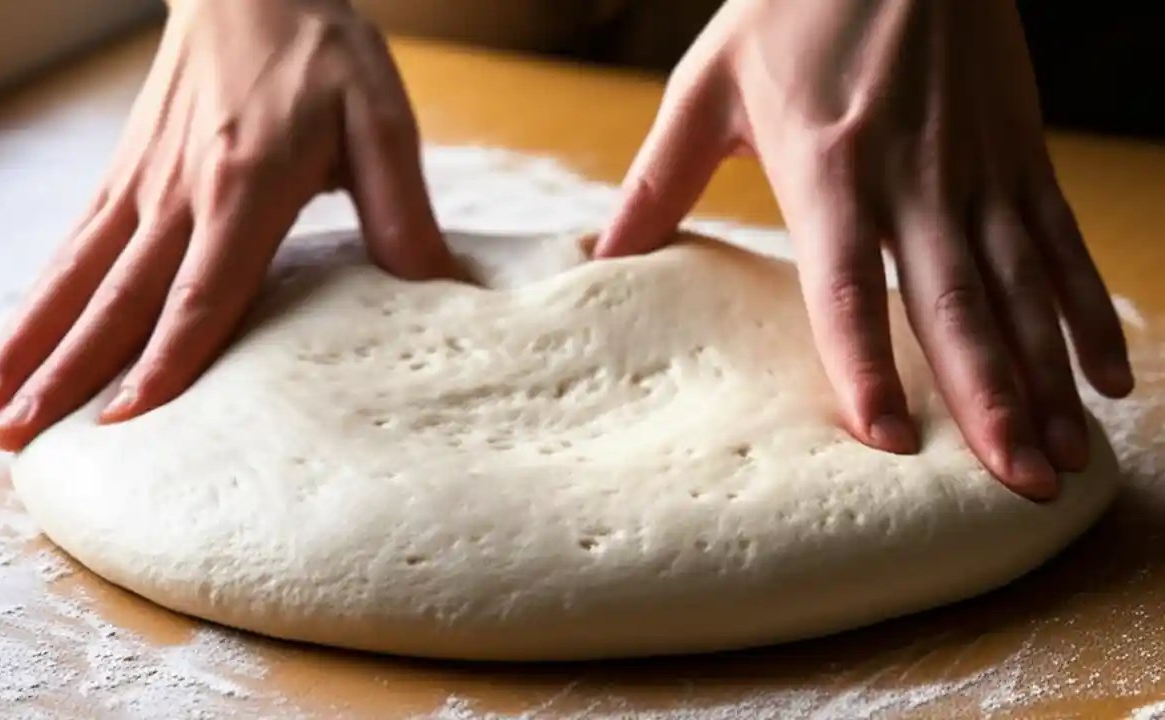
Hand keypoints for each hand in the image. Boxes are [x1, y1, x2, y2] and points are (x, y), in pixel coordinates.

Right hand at [0, 0, 457, 450]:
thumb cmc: (323, 52)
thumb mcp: (381, 119)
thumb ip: (402, 208)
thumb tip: (438, 288)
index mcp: (246, 186)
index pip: (202, 291)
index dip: (165, 360)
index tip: (124, 420)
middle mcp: (180, 192)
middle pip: (118, 298)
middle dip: (67, 374)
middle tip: (19, 441)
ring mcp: (143, 183)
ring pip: (77, 276)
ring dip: (31, 344)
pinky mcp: (125, 173)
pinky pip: (73, 245)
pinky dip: (38, 298)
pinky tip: (15, 339)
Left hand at [597, 0, 1132, 499]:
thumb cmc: (793, 4)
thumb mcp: (708, 82)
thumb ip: (660, 177)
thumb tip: (603, 255)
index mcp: (829, 166)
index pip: (848, 286)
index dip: (867, 364)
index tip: (885, 441)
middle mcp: (914, 180)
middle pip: (955, 305)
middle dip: (989, 402)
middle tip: (1015, 485)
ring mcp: (978, 170)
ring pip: (1022, 291)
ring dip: (1045, 380)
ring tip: (1062, 460)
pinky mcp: (1020, 155)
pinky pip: (1063, 247)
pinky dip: (1088, 315)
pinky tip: (1108, 379)